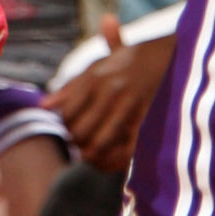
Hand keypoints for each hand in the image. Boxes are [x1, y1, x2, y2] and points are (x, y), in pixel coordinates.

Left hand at [50, 23, 177, 173]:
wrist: (172, 54)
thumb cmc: (130, 62)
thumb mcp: (99, 66)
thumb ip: (71, 87)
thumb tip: (43, 105)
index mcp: (95, 76)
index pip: (66, 114)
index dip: (67, 127)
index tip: (75, 128)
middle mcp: (109, 88)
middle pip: (79, 132)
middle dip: (79, 143)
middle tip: (86, 143)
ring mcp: (129, 104)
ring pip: (98, 144)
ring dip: (95, 154)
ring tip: (97, 153)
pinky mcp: (147, 119)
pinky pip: (124, 151)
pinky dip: (115, 161)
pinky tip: (114, 158)